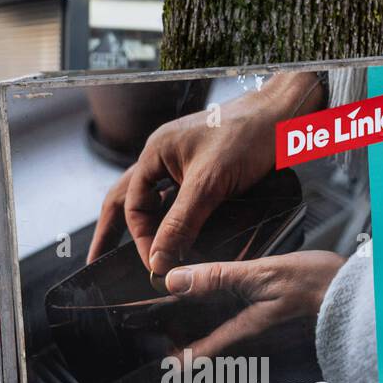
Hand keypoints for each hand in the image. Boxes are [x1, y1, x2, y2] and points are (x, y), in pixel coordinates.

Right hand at [87, 72, 324, 271]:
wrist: (285, 116)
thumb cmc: (248, 135)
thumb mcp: (209, 183)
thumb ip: (181, 223)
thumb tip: (158, 260)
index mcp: (155, 153)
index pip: (132, 206)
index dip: (141, 240)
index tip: (156, 266)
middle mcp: (164, 157)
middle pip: (128, 200)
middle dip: (113, 231)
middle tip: (97, 260)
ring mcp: (184, 164)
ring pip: (154, 201)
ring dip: (145, 227)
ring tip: (137, 254)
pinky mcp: (206, 172)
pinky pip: (178, 200)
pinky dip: (173, 221)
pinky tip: (178, 238)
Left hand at [163, 250, 345, 359]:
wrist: (361, 296)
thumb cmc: (319, 285)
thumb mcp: (263, 273)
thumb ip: (218, 277)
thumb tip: (175, 280)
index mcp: (245, 334)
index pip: (198, 359)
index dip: (176, 359)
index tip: (164, 355)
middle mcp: (255, 351)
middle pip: (213, 365)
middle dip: (192, 356)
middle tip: (175, 343)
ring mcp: (270, 352)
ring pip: (231, 360)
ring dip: (212, 351)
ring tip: (196, 335)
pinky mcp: (282, 345)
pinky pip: (250, 352)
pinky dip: (234, 345)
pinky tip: (232, 323)